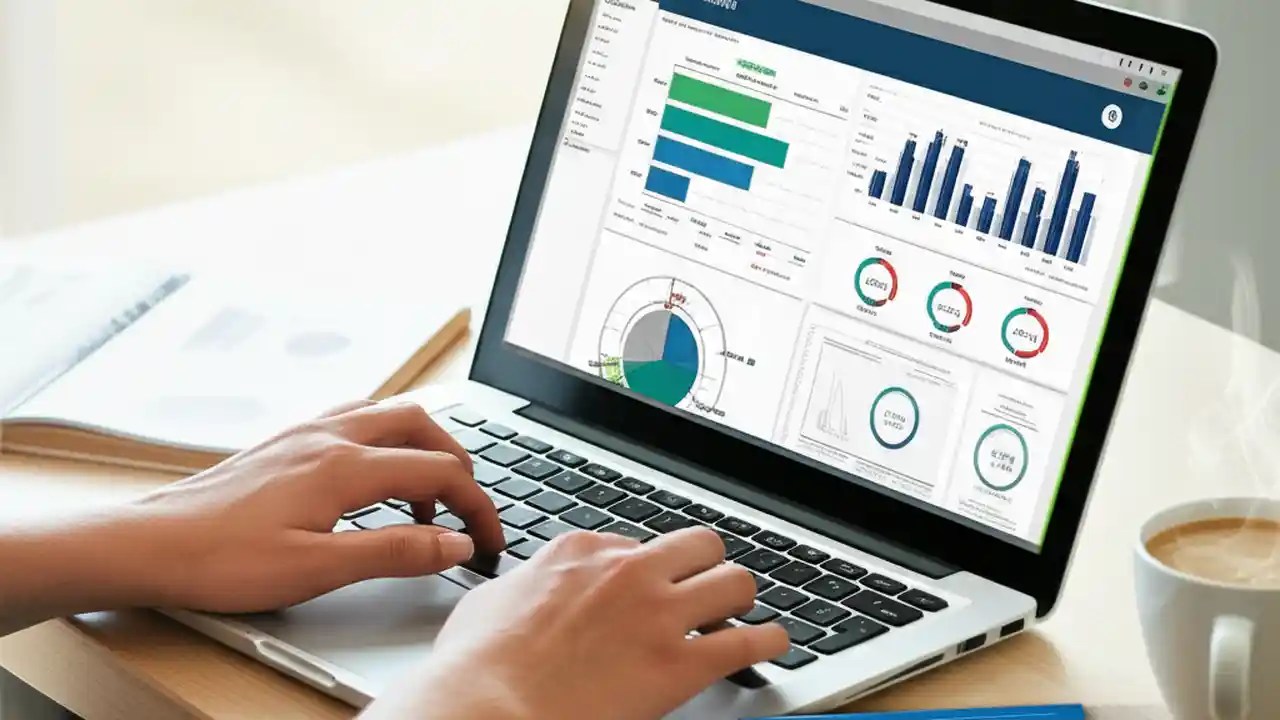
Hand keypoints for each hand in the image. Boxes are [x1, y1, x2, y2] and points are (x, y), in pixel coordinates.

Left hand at [126, 400, 504, 612]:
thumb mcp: (318, 568)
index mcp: (344, 466)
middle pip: (422, 426)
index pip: (439, 473)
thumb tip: (454, 544)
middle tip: (467, 509)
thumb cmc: (221, 559)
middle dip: (458, 463)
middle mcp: (329, 436)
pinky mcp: (284, 441)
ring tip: (426, 494)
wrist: (148, 544)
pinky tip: (373, 473)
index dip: (476, 506)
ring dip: (421, 446)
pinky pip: (354, 418)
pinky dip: (384, 439)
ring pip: (388, 414)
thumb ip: (395, 552)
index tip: (488, 539)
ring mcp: (304, 433)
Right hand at [361, 528, 789, 719]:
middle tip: (704, 589)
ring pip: (734, 581)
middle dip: (706, 567)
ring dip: (739, 598)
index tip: (648, 587)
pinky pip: (748, 642)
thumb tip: (522, 589)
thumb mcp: (488, 602)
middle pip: (700, 545)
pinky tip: (771, 644)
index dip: (646, 570)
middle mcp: (626, 571)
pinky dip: (767, 642)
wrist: (487, 709)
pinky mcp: (680, 664)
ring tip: (741, 613)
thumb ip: (521, 586)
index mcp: (580, 552)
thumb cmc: (476, 667)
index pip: (636, 543)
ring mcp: (658, 615)